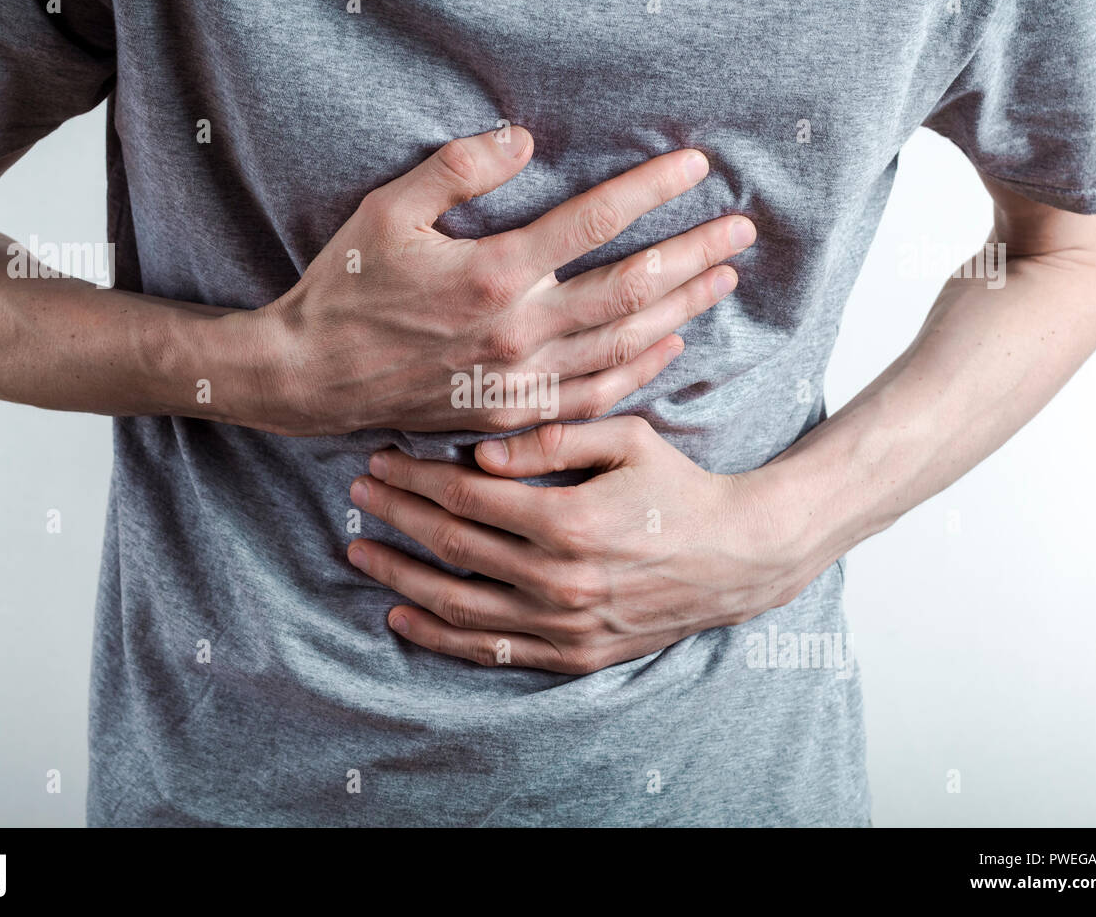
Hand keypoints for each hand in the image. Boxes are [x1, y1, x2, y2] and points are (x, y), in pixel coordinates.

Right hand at [237, 128, 754, 434]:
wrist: (309, 378)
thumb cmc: (344, 288)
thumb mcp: (387, 210)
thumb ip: (458, 168)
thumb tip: (525, 138)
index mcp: (492, 272)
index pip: (594, 222)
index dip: (652, 189)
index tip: (696, 167)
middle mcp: (518, 330)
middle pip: (631, 288)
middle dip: (694, 253)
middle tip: (743, 228)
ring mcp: (520, 379)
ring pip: (624, 343)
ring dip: (682, 308)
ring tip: (724, 278)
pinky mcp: (513, 413)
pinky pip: (594, 394)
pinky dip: (640, 369)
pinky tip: (671, 345)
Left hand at [346, 416, 816, 673]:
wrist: (737, 556)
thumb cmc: (677, 488)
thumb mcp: (628, 440)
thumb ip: (553, 441)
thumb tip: (479, 450)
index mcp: (567, 520)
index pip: (465, 495)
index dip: (414, 476)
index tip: (380, 460)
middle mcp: (558, 579)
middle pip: (450, 545)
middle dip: (395, 515)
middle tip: (358, 494)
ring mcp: (563, 625)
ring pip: (457, 604)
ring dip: (400, 576)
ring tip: (361, 551)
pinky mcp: (570, 655)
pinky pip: (489, 651)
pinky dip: (438, 637)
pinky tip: (402, 616)